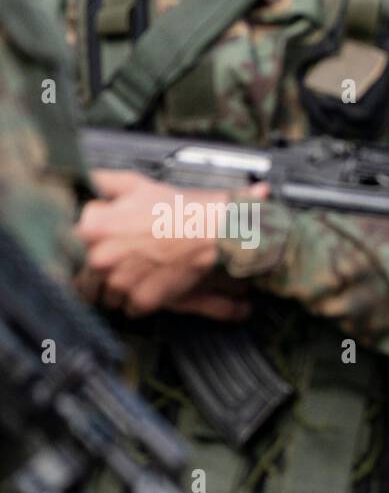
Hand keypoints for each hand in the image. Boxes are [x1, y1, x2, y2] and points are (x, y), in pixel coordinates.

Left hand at [76, 170, 266, 317]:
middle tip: (126, 266)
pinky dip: (141, 303)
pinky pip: (132, 310)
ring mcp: (122, 283)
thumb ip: (103, 183)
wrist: (211, 231)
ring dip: (122, 292)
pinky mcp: (143, 300)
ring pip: (109, 298)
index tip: (104, 252)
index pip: (72, 252)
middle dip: (104, 277)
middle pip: (88, 282)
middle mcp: (101, 259)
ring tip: (142, 277)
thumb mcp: (135, 184)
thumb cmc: (176, 208)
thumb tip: (87, 183)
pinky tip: (154, 286)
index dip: (89, 253)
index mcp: (92, 230)